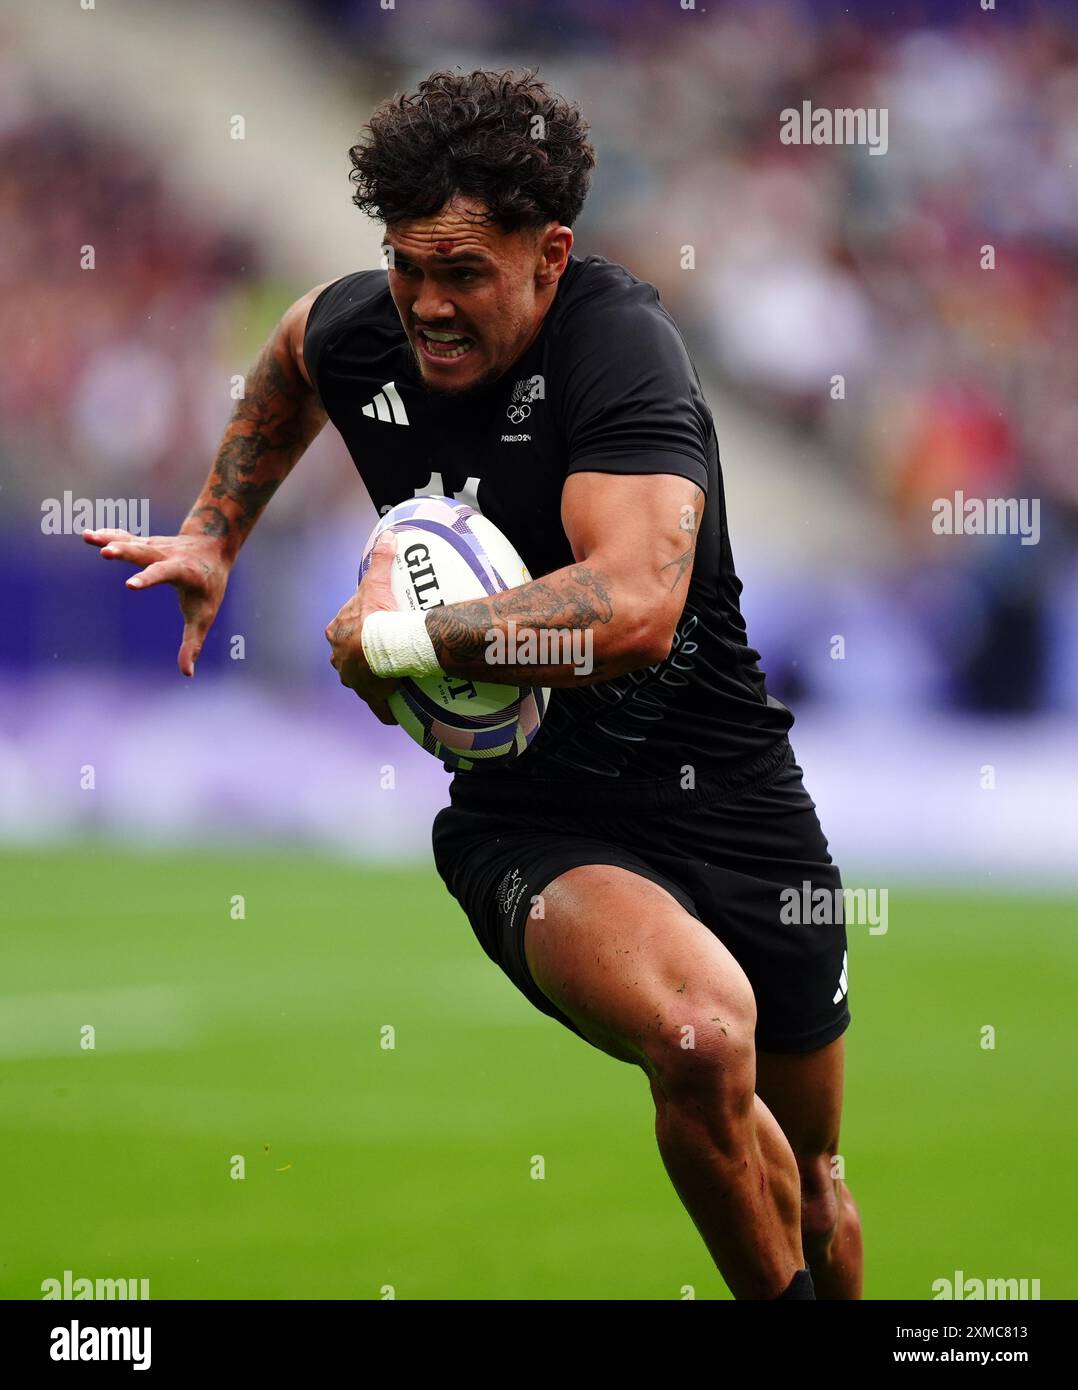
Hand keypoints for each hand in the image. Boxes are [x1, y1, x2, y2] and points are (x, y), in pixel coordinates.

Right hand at [84, 528, 231, 675]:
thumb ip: (192, 643)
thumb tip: (187, 674)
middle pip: (144, 552)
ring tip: (87, 537)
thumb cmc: (208, 587)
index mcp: (183, 570)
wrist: (212, 547)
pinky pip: (125, 538)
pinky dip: (108, 536)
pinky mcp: (145, 543)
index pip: (164, 574)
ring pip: (131, 542)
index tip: (129, 585)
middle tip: (105, 552)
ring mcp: (155, 546)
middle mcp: (167, 554)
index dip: (148, 579)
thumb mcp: (205, 615)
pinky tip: (87, 536)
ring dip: (110, 540)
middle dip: (125, 551)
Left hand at [325, 533, 400, 724]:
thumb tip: (387, 535)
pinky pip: (377, 706)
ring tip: (390, 676)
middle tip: (382, 653)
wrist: (386, 646)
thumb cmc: (377, 616)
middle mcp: (339, 658)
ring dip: (371, 679)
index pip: (341, 630)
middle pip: (347, 656)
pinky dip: (385, 709)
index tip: (371, 628)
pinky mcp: (369, 694)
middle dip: (360, 656)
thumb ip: (380, 560)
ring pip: (358, 679)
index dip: (355, 628)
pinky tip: (394, 712)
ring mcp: (352, 678)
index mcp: (337, 632)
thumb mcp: (376, 584)